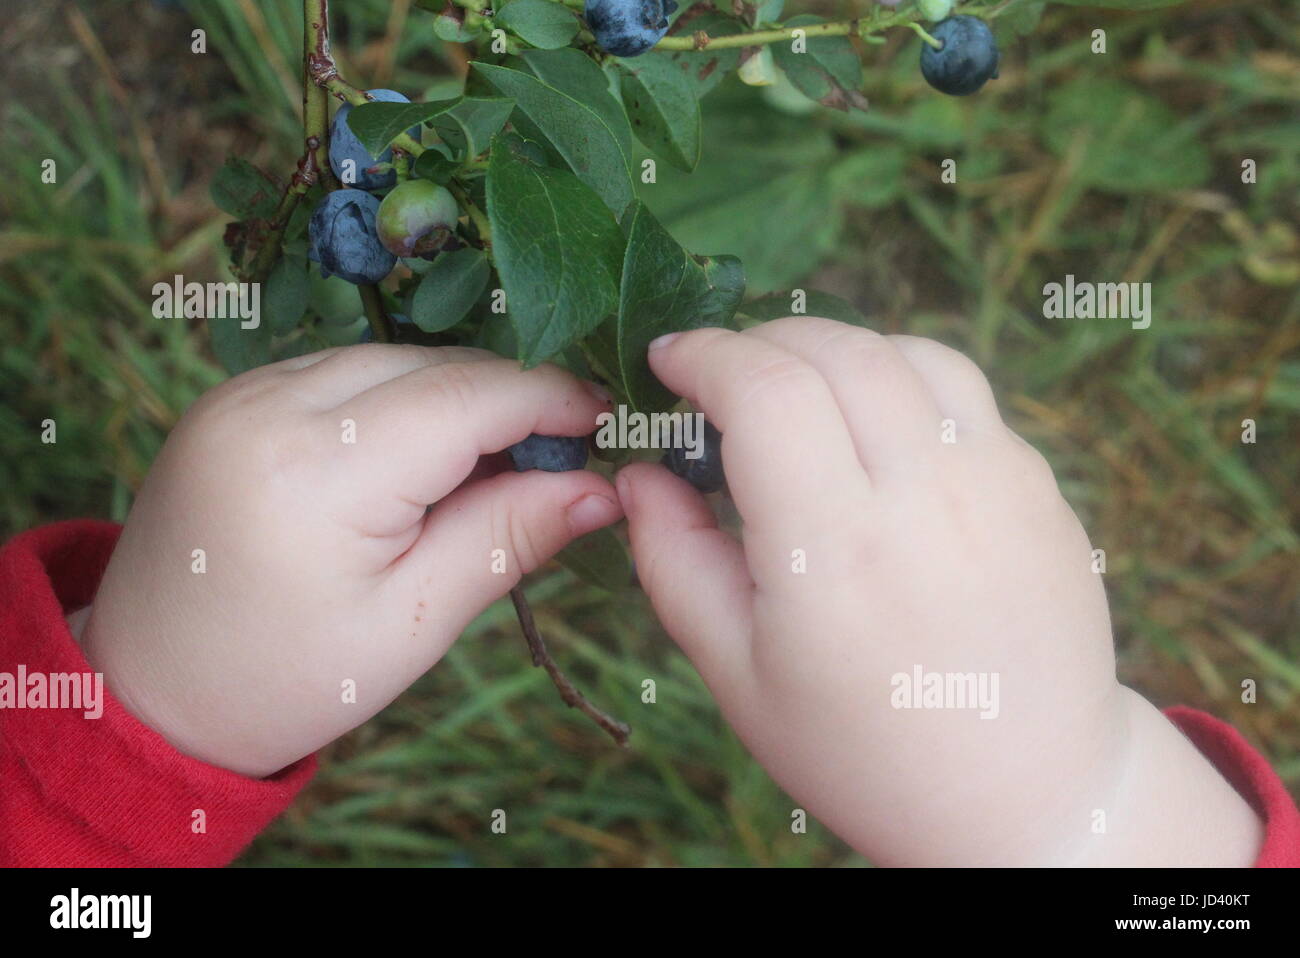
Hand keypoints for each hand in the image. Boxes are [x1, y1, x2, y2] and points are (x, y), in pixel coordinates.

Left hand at [79, 345, 620, 777]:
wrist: (147, 688)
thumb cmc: (288, 677)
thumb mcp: (411, 626)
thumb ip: (506, 540)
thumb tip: (603, 488)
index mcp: (317, 473)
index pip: (467, 398)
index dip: (550, 400)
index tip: (608, 423)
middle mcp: (272, 406)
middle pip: (433, 366)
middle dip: (509, 399)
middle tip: (559, 458)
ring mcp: (242, 390)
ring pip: (392, 359)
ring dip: (457, 395)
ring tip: (492, 463)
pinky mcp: (232, 394)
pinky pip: (344, 370)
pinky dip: (400, 398)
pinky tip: (421, 454)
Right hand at [616, 317, 1261, 865]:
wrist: (1025, 791)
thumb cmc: (862, 749)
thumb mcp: (738, 676)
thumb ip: (673, 561)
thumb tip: (639, 471)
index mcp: (833, 551)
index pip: (764, 390)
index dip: (704, 354)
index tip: (668, 361)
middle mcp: (924, 497)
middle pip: (834, 351)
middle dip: (760, 341)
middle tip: (722, 379)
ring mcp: (996, 482)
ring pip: (906, 351)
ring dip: (834, 348)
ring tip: (797, 391)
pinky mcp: (1039, 485)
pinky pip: (963, 391)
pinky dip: (899, 378)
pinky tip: (873, 428)